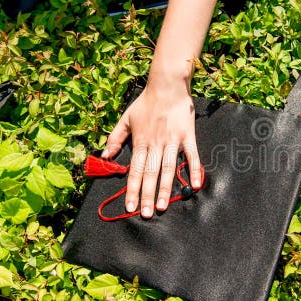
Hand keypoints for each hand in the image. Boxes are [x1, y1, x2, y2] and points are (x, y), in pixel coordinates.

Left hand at [103, 79, 202, 218]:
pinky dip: (194, 171)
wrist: (167, 85)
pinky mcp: (188, 136)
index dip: (131, 190)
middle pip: (150, 174)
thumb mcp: (126, 119)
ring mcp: (172, 141)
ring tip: (163, 207)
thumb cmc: (146, 103)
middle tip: (146, 214)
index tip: (130, 207)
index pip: (134, 171)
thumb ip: (115, 138)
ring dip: (165, 189)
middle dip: (147, 196)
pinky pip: (192, 156)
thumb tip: (105, 157)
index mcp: (140, 142)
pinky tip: (194, 186)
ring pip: (168, 169)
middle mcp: (155, 144)